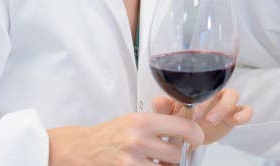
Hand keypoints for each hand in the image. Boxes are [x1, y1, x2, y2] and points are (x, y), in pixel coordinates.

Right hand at [47, 111, 203, 165]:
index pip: (184, 129)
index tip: (196, 139)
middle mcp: (138, 140)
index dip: (196, 136)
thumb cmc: (112, 133)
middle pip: (176, 154)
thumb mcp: (136, 119)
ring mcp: (131, 161)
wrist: (83, 148)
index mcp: (144, 121)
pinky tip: (146, 165)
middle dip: (175, 156)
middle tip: (168, 154)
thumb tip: (189, 128)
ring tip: (155, 161)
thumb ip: (161, 122)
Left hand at [153, 88, 251, 144]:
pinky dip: (244, 113)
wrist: (189, 136)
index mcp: (199, 87)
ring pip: (233, 95)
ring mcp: (225, 103)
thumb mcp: (169, 114)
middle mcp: (213, 92)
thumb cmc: (181, 119)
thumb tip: (158, 101)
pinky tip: (236, 120)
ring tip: (211, 121)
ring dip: (223, 107)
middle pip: (219, 84)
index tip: (187, 105)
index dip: (197, 89)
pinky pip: (246, 110)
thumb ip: (164, 107)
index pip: (202, 80)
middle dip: (208, 101)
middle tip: (198, 116)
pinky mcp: (233, 116)